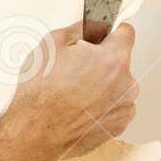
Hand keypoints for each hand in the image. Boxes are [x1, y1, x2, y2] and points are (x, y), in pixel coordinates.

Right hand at [4, 21, 138, 160]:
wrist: (33, 134)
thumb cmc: (40, 95)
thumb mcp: (52, 45)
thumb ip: (79, 30)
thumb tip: (89, 27)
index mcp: (113, 59)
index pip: (126, 33)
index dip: (109, 33)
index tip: (99, 37)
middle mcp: (126, 84)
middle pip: (120, 62)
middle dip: (101, 62)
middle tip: (74, 70)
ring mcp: (124, 108)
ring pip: (117, 86)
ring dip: (103, 85)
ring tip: (74, 94)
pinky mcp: (117, 126)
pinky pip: (114, 107)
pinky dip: (101, 106)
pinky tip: (79, 108)